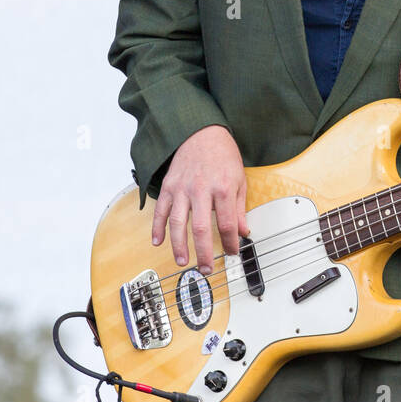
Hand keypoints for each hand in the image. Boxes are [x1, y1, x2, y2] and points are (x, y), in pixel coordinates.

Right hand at [152, 124, 249, 274]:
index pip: (227, 223)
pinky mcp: (168, 186)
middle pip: (201, 228)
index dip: (231, 242)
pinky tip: (157, 242)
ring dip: (178, 246)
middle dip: (203, 252)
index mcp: (222, 188)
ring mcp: (182, 189)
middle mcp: (201, 190)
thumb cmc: (222, 155)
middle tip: (205, 268)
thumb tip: (244, 231)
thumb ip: (239, 208)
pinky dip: (157, 228)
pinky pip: (161, 211)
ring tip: (182, 261)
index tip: (232, 251)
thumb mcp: (239, 180)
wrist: (201, 133)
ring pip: (178, 223)